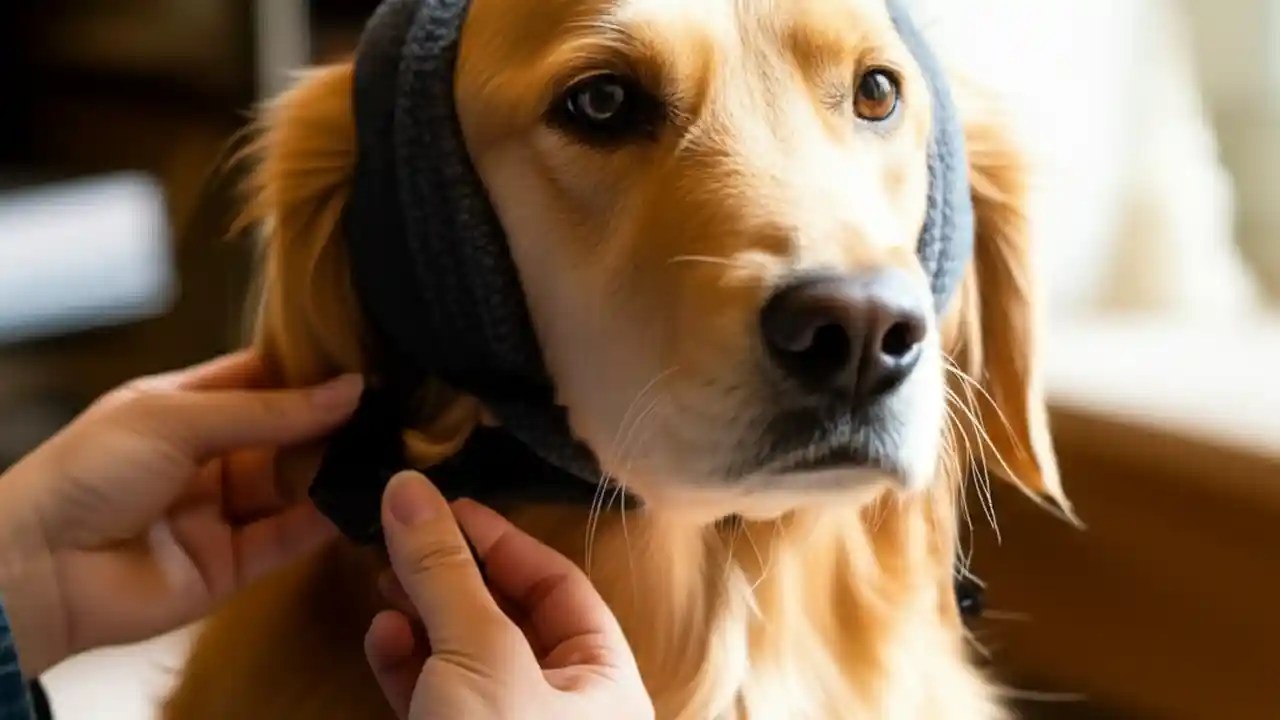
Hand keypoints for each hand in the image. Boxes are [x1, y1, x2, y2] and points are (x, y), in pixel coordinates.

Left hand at [0, 350, 360, 675]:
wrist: (38, 569)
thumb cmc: (86, 475)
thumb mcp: (179, 418)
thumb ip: (270, 410)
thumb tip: (348, 389)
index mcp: (182, 409)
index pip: (259, 381)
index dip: (307, 372)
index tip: (362, 363)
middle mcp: (205, 459)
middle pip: (284, 435)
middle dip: (330, 423)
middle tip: (388, 408)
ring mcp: (218, 513)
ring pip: (292, 487)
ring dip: (333, 471)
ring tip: (387, 449)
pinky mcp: (231, 565)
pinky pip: (288, 539)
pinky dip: (325, 521)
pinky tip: (360, 498)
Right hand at [364, 472, 653, 719]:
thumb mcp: (481, 653)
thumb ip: (446, 572)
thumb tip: (407, 486)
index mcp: (605, 679)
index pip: (558, 585)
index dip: (500, 540)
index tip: (444, 506)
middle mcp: (564, 705)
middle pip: (504, 615)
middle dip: (448, 575)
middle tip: (400, 535)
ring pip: (462, 656)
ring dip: (420, 617)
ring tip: (383, 579)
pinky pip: (433, 695)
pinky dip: (405, 664)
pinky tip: (381, 635)